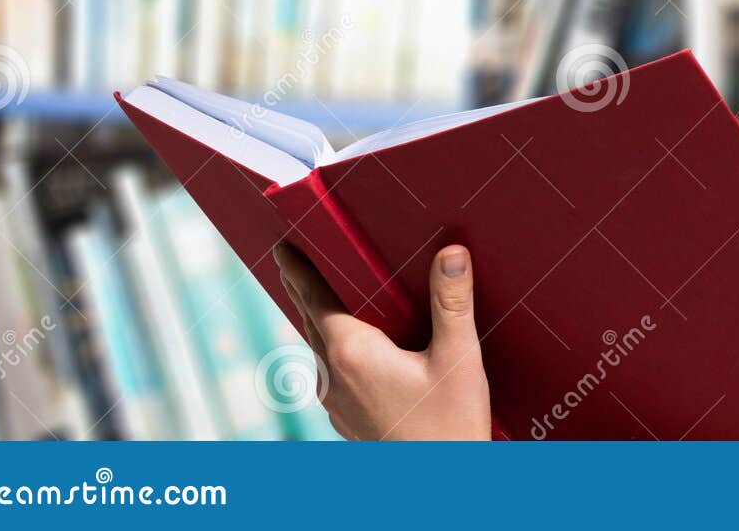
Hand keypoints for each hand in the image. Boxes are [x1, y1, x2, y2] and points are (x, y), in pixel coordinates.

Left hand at [273, 241, 492, 439]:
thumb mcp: (457, 359)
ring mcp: (336, 404)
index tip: (282, 245)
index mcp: (352, 354)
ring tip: (323, 297)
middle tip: (290, 261)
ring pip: (319, 350)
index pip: (315, 298)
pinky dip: (334, 347)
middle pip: (309, 321)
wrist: (440, 492)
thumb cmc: (449, 430)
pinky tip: (355, 347)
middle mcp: (333, 378)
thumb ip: (452, 302)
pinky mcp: (348, 420)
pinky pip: (332, 372)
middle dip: (301, 288)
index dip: (298, 269)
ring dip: (318, 319)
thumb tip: (451, 252)